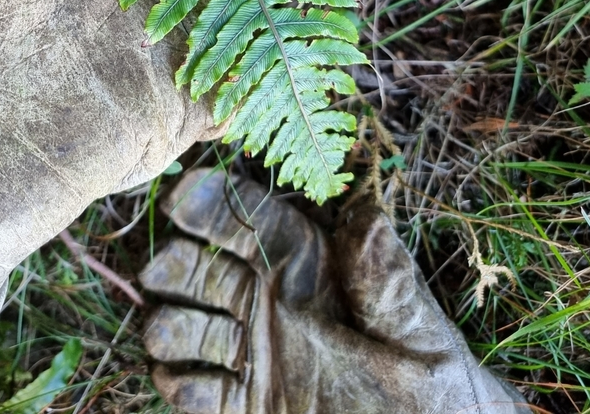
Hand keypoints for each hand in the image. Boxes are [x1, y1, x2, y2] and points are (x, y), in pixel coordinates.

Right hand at [141, 168, 528, 413]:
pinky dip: (182, 385)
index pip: (251, 217)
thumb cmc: (431, 379)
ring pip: (187, 324)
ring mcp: (253, 349)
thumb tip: (367, 217)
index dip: (212, 201)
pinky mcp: (246, 402)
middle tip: (159, 271)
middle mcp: (270, 297)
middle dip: (176, 264)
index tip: (179, 195)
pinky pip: (197, 390)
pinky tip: (186, 384)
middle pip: (203, 266)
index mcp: (308, 262)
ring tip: (169, 336)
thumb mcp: (413, 327)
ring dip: (171, 326)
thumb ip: (383, 278)